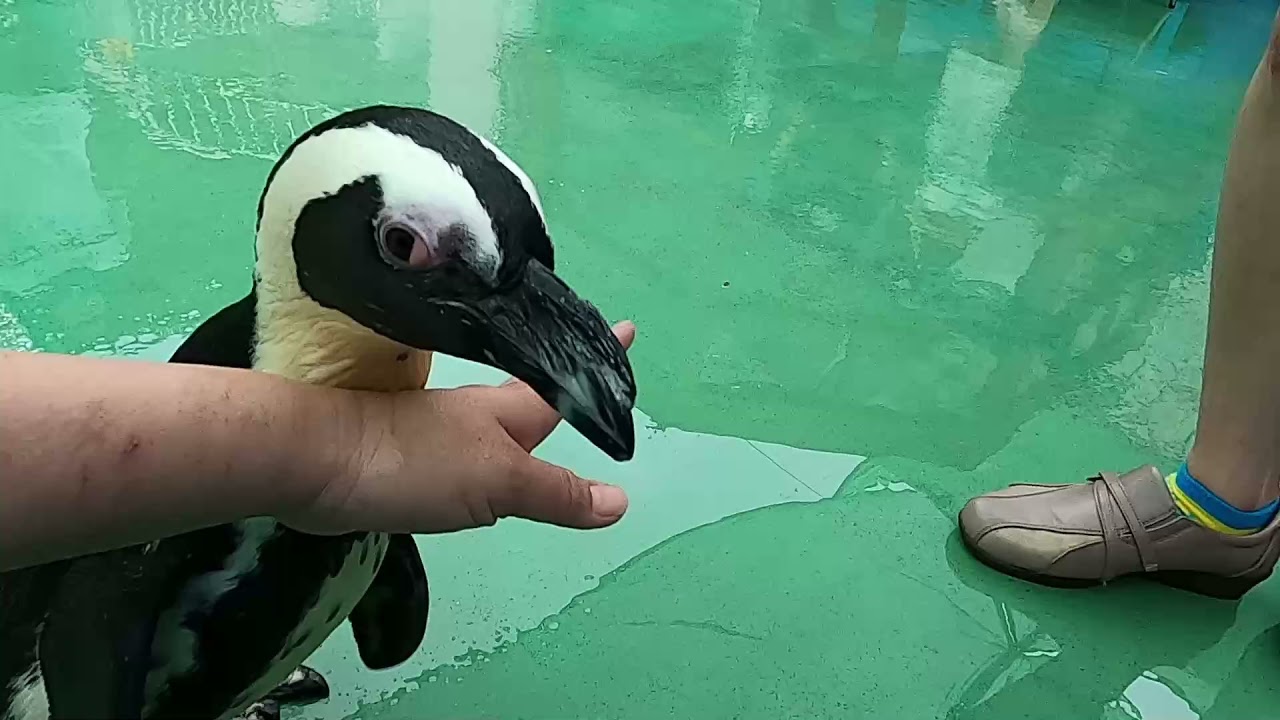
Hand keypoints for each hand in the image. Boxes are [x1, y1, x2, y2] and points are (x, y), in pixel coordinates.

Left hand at [280, 321, 636, 535]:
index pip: (559, 386)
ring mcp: (432, 434)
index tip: (625, 330)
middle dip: (555, 390)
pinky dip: (477, 453)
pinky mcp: (400, 456)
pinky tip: (472, 469)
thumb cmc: (414, 460)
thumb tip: (621, 501)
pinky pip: (455, 452)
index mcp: (501, 414)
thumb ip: (556, 493)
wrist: (317, 462)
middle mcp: (470, 417)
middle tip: (583, 380)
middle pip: (525, 400)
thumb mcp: (499, 481)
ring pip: (487, 425)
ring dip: (516, 422)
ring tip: (538, 422)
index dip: (593, 365)